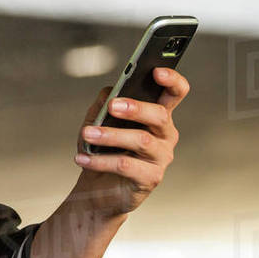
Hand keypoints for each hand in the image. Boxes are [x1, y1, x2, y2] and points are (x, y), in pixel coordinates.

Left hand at [71, 67, 189, 217]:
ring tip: (87, 133)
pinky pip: (126, 166)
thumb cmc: (104, 149)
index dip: (172, 80)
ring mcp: (161, 157)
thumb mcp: (99, 121)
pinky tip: (84, 158)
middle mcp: (165, 134)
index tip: (157, 71)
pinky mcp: (151, 178)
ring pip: (141, 140)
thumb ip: (104, 103)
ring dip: (111, 135)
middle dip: (137, 108)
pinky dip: (101, 161)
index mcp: (158, 115)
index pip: (175, 93)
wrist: (98, 186)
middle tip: (113, 105)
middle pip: (159, 115)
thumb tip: (109, 92)